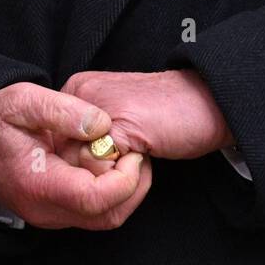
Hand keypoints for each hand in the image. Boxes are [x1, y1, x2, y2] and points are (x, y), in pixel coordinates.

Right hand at [0, 81, 152, 229]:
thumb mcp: (23, 100)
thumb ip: (64, 110)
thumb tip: (102, 125)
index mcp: (39, 185)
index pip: (97, 199)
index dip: (125, 178)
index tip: (132, 149)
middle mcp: (46, 210)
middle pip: (108, 216)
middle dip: (133, 186)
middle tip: (136, 150)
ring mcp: (49, 214)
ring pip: (104, 218)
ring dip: (125, 189)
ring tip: (125, 152)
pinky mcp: (53, 209)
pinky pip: (92, 211)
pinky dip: (111, 190)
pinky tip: (108, 160)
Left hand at [54, 69, 233, 173]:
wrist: (208, 101)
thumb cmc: (167, 114)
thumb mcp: (117, 119)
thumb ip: (90, 135)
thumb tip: (68, 168)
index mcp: (79, 89)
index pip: (56, 142)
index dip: (81, 161)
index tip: (111, 154)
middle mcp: (81, 92)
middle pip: (63, 155)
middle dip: (91, 170)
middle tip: (127, 156)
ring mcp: (97, 107)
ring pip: (79, 165)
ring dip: (108, 174)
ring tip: (136, 154)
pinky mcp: (117, 126)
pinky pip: (100, 169)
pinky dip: (123, 175)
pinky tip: (144, 157)